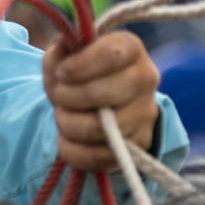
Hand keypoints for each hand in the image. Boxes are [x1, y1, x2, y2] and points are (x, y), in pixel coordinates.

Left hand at [42, 31, 159, 171]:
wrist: (96, 102)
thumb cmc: (78, 71)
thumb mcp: (64, 55)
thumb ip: (62, 51)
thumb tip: (67, 48)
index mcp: (130, 48)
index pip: (111, 54)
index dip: (80, 66)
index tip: (61, 73)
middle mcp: (145, 78)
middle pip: (103, 94)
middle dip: (68, 97)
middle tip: (58, 96)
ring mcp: (146, 113)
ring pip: (100, 129)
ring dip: (68, 124)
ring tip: (62, 115)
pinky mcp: (139, 145)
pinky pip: (101, 156)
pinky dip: (74, 151)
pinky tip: (64, 140)